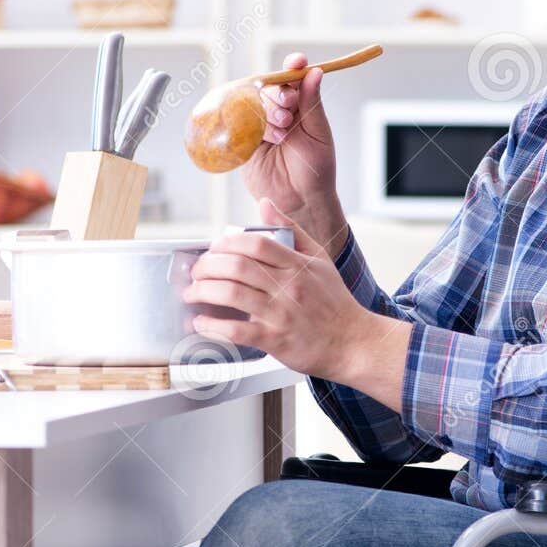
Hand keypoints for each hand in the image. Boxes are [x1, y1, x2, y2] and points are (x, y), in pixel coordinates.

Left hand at [183, 200, 369, 379]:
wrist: (354, 343)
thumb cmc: (335, 303)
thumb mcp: (319, 259)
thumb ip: (291, 230)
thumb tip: (264, 203)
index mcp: (297, 265)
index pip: (256, 244)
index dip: (228, 243)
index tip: (214, 248)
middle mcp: (288, 287)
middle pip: (238, 267)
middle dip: (208, 266)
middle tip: (197, 271)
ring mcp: (281, 314)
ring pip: (232, 295)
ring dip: (204, 292)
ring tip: (192, 293)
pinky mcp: (275, 340)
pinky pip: (237, 331)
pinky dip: (213, 326)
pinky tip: (201, 323)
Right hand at [238, 52, 348, 256]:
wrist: (299, 202)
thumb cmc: (316, 170)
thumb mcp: (318, 135)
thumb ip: (313, 104)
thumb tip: (315, 72)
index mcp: (302, 107)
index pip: (295, 79)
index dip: (293, 66)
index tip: (296, 61)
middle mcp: (281, 112)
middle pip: (271, 88)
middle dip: (279, 96)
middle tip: (288, 115)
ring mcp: (261, 126)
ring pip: (255, 104)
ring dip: (267, 114)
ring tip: (281, 135)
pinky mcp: (245, 141)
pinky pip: (240, 125)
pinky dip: (248, 126)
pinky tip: (257, 135)